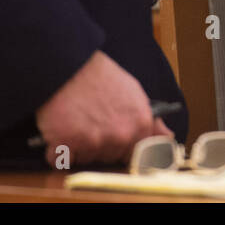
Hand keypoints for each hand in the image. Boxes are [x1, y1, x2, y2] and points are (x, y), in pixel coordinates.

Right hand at [35, 51, 170, 164]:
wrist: (68, 65)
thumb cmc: (100, 77)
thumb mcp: (134, 92)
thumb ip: (151, 119)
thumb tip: (168, 136)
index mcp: (141, 123)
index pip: (137, 155)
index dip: (124, 148)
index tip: (114, 141)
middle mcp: (121, 136)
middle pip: (110, 157)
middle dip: (100, 145)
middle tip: (90, 122)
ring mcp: (94, 142)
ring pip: (86, 159)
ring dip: (78, 147)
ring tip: (75, 122)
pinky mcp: (66, 145)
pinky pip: (59, 159)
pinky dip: (56, 149)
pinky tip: (59, 130)